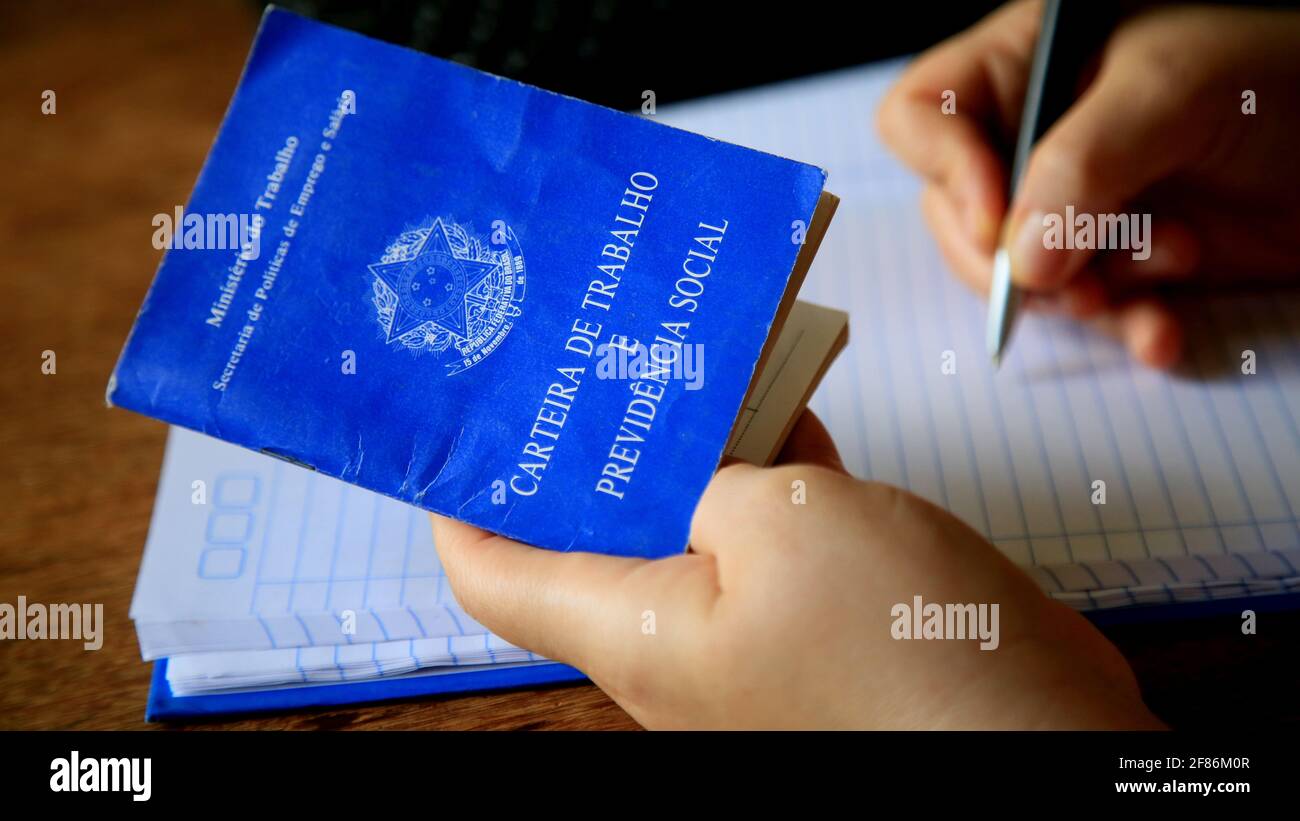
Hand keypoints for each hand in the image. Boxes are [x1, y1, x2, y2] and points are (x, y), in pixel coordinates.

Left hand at [430, 412, 1162, 728]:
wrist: (1039, 729)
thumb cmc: (900, 648)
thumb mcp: (781, 522)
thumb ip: (714, 472)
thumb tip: (698, 455)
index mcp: (638, 630)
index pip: (496, 573)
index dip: (463, 501)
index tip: (466, 422)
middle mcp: (682, 635)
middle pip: (599, 529)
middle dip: (595, 437)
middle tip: (591, 346)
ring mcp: (757, 623)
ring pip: (697, 515)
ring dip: (698, 435)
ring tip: (689, 346)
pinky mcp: (823, 610)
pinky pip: (773, 528)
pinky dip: (774, 463)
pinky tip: (785, 395)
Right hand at [877, 0, 1299, 367]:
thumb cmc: (1280, 74)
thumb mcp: (1176, 90)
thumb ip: (1082, 164)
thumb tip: (1018, 260)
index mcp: (1026, 62)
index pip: (922, 116)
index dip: (947, 174)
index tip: (1001, 226)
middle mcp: (1033, 133)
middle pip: (957, 213)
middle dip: (1022, 258)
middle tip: (1087, 271)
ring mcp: (1071, 200)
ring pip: (1019, 274)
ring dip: (1088, 293)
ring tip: (1171, 265)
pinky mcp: (1116, 256)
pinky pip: (1082, 310)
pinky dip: (1124, 329)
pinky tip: (1163, 332)